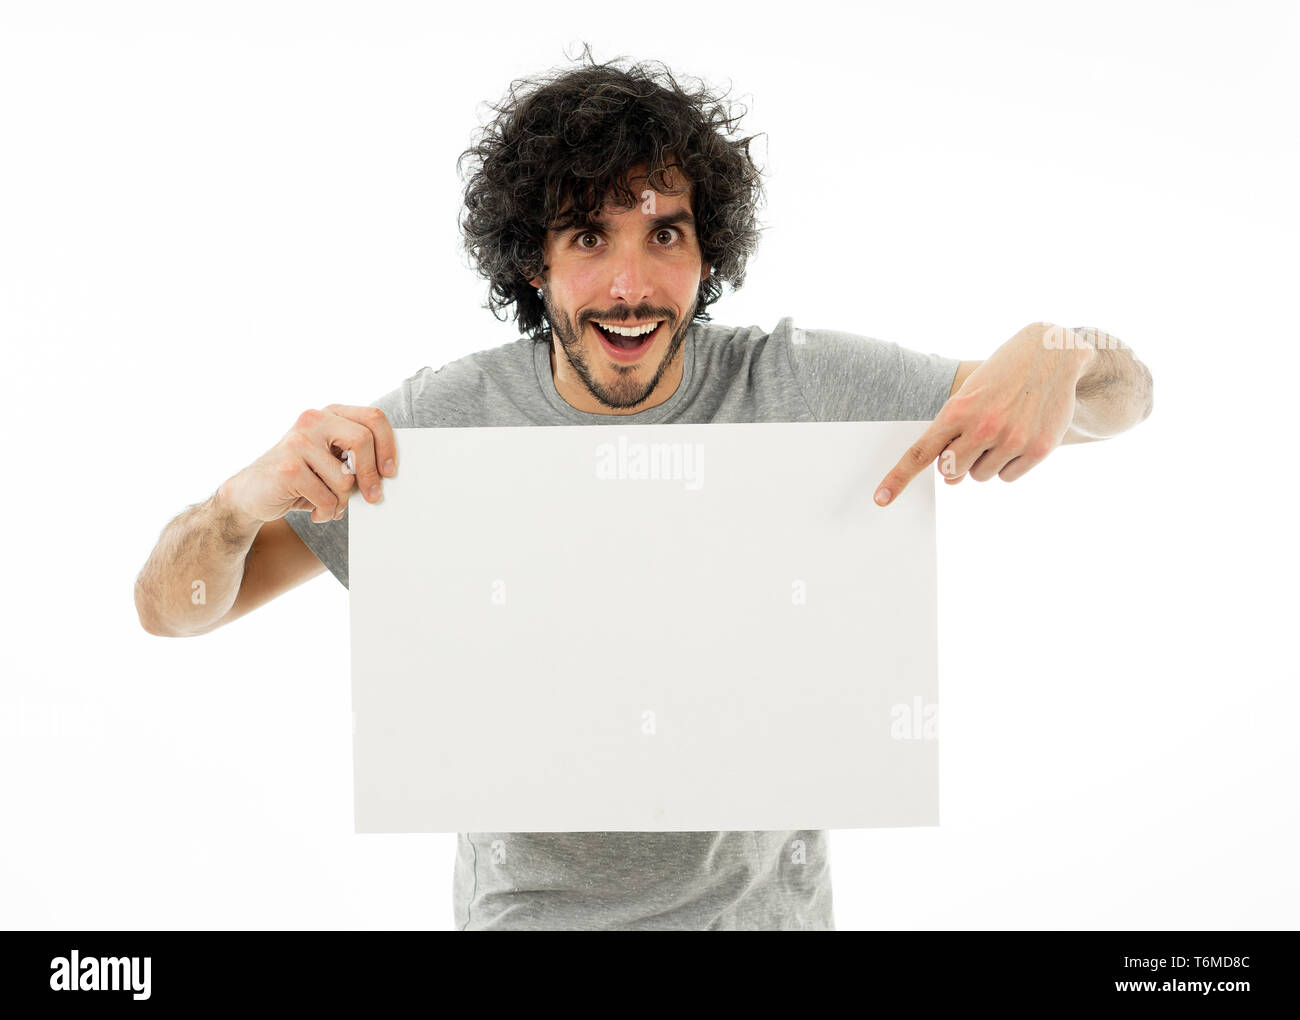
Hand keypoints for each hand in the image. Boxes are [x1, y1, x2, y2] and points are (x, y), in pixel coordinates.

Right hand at [221, 405, 397, 524]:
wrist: (251, 494)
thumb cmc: (302, 478)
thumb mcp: (331, 461)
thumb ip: (355, 457)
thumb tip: (390, 473)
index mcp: (329, 414)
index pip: (373, 418)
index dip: (388, 446)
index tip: (390, 472)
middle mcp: (313, 420)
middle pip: (362, 439)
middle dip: (371, 475)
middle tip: (373, 497)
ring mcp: (298, 442)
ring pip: (345, 478)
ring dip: (342, 502)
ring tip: (330, 506)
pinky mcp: (288, 468)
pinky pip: (326, 497)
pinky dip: (327, 512)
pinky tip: (316, 512)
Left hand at [874, 322, 1093, 505]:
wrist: (1051, 353)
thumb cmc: (1001, 376)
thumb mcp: (969, 395)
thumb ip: (952, 435)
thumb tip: (950, 479)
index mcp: (957, 410)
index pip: (920, 453)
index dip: (898, 478)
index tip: (880, 499)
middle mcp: (983, 427)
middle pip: (951, 471)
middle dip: (956, 461)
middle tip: (975, 436)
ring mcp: (1012, 439)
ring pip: (980, 476)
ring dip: (984, 461)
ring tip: (1002, 429)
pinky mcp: (1038, 449)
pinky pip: (1007, 477)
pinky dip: (1009, 465)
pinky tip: (1020, 437)